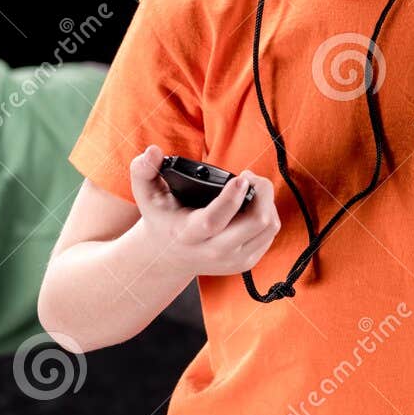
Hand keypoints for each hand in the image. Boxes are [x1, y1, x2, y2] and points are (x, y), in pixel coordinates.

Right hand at [128, 144, 280, 276]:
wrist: (168, 255)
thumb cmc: (161, 217)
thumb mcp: (146, 194)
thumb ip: (143, 170)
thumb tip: (153, 151)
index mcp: (187, 234)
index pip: (213, 220)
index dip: (231, 198)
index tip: (241, 178)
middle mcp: (212, 251)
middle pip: (254, 223)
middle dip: (261, 193)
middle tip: (248, 177)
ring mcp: (232, 260)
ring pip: (268, 227)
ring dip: (266, 201)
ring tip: (252, 188)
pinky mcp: (246, 263)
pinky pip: (270, 234)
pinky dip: (268, 214)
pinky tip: (254, 204)